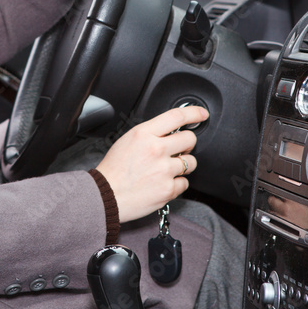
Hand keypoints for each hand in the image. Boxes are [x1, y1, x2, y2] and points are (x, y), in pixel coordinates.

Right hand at [94, 105, 207, 222]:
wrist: (106, 195)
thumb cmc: (114, 170)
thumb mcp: (127, 141)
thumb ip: (149, 134)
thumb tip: (169, 131)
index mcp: (144, 134)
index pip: (176, 117)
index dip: (194, 113)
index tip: (202, 114)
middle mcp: (156, 149)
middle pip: (190, 139)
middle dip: (187, 144)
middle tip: (178, 150)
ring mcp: (164, 170)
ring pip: (191, 162)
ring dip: (183, 165)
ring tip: (167, 170)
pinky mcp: (168, 188)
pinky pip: (185, 183)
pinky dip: (177, 184)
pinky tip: (163, 183)